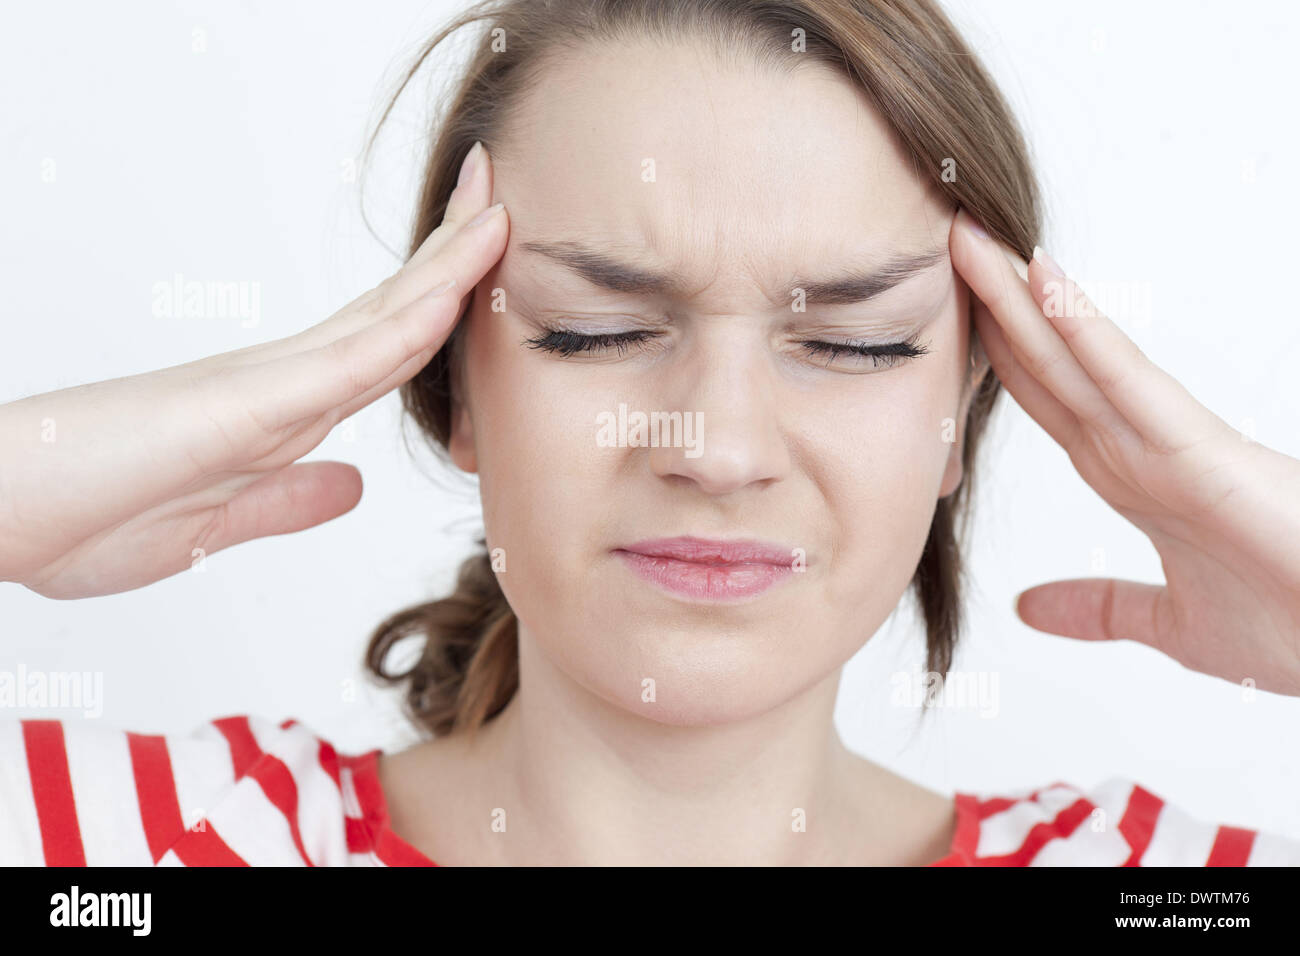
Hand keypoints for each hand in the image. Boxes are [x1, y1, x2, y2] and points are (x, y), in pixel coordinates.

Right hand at [0, 143, 507, 598]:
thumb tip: (353, 483)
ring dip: (444, 268)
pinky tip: (447, 299)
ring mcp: (260, 386)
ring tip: (497, 210)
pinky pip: (338, 364)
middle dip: (453, 257)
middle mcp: (279, 382)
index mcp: (280, 409)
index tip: (486, 270)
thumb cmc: (85, 514)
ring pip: (377, 320)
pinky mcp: (237, 406)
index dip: (440, 304)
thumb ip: (288, 497)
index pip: (383, 346)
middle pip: (390, 310)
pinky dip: (399, 328)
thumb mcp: (216, 522)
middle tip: (503, 199)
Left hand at [949, 207, 1299, 696]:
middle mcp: (1139, 449)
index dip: (990, 355)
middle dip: (989, 306)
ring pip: (1076, 358)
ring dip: (1019, 299)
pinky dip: (1087, 336)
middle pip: (1046, 365)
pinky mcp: (1204, 453)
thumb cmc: (1295, 629)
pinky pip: (1132, 383)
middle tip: (940, 240)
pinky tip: (1046, 288)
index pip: (1043, 400)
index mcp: (1129, 478)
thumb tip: (1026, 606)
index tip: (941, 313)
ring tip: (968, 238)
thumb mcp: (1167, 623)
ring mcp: (1169, 445)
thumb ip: (1098, 607)